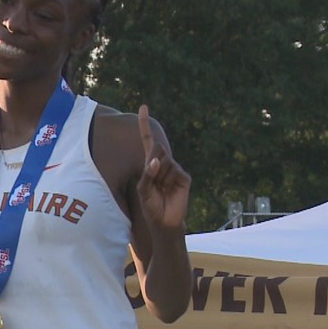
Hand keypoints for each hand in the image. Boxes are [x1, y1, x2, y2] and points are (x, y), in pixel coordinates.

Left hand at [136, 105, 189, 232]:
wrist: (164, 221)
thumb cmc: (151, 205)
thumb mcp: (143, 190)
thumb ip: (147, 174)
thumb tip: (156, 160)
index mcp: (151, 163)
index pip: (148, 141)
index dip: (145, 125)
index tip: (143, 108)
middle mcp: (164, 163)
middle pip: (157, 148)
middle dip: (152, 163)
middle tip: (154, 181)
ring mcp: (175, 169)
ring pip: (165, 161)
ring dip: (159, 177)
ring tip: (161, 189)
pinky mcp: (184, 177)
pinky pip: (174, 171)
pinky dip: (168, 181)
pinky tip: (170, 190)